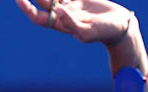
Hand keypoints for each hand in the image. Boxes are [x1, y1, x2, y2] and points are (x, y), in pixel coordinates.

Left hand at [15, 0, 134, 43]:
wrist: (120, 25)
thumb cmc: (103, 32)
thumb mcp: (87, 31)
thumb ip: (71, 22)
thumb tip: (57, 9)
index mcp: (60, 24)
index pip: (38, 16)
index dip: (27, 8)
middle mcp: (62, 13)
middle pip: (42, 1)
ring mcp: (71, 4)